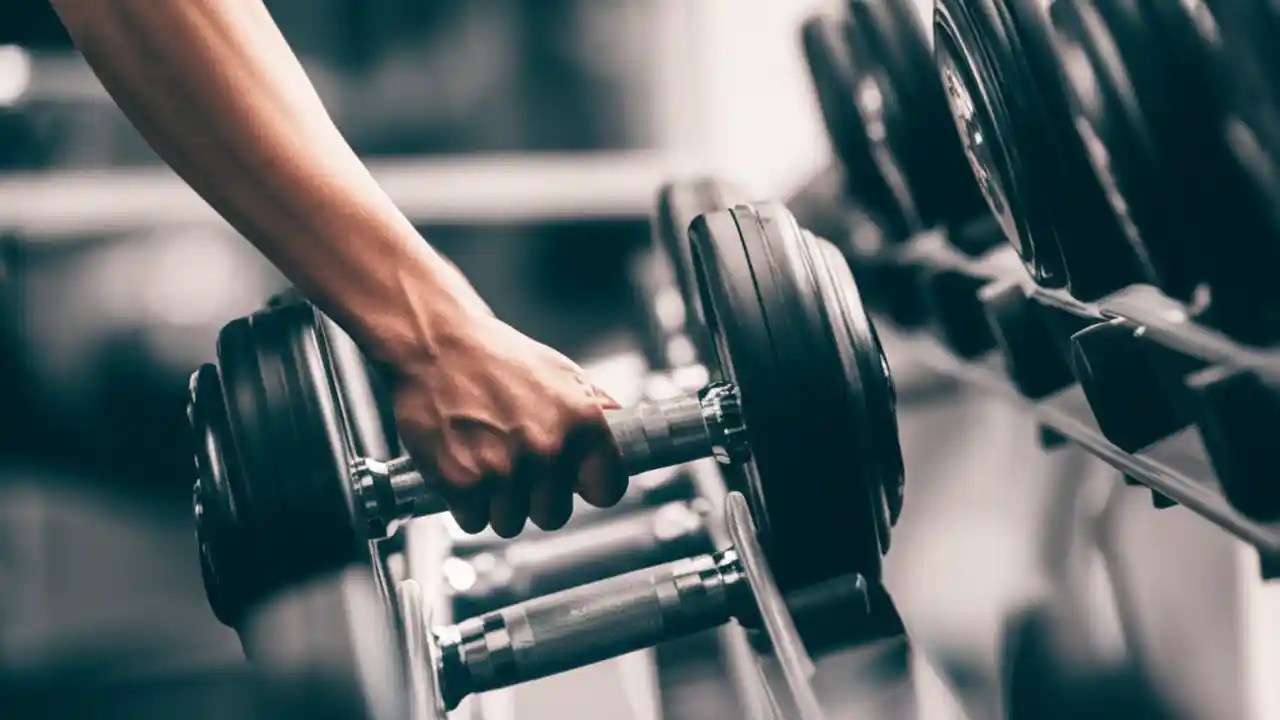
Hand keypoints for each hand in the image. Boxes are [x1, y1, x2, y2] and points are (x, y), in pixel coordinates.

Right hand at [387, 312, 626, 536]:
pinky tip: (462, 467)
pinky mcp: (463, 483)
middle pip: (554, 515)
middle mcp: (548, 450)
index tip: (576, 483)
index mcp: (582, 423)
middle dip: (535, 498)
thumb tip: (620, 424)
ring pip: (511, 523)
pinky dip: (464, 503)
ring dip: (497, 503)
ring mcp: (505, 470)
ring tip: (485, 462)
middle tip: (516, 468)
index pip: (609, 489)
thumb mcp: (560, 372)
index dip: (589, 487)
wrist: (434, 345)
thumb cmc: (493, 356)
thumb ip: (593, 406)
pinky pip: (472, 521)